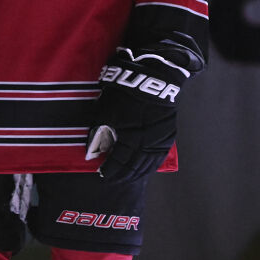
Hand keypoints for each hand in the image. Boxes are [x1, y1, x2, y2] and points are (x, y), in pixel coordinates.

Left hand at [90, 43, 193, 181]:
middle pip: (133, 168)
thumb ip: (98, 134)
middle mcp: (145, 145)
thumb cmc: (124, 95)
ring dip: (137, 173)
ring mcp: (158, 142)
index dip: (109, 171)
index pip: (117, 163)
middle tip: (114, 179)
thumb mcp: (104, 112)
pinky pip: (159, 158)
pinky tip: (146, 168)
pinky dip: (151, 166)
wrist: (152, 80)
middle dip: (122, 175)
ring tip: (129, 177)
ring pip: (148, 165)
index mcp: (129, 140)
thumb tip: (92, 151)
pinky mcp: (167, 136)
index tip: (102, 173)